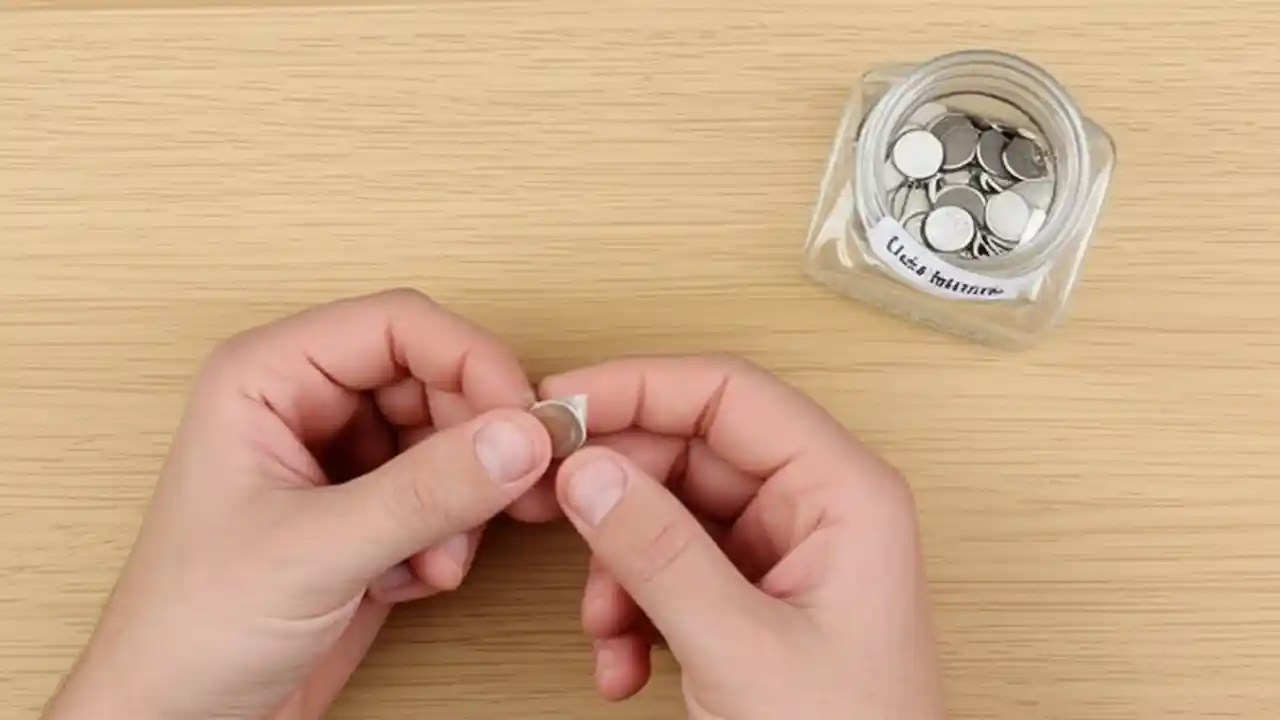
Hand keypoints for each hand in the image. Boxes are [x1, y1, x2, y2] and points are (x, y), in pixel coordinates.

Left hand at [44, 289, 553, 719]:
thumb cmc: (189, 631)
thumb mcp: (314, 552)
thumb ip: (425, 491)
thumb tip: (520, 437)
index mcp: (268, 378)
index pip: (397, 325)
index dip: (471, 361)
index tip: (522, 419)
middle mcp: (307, 407)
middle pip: (436, 379)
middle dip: (476, 442)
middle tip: (510, 492)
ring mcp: (341, 461)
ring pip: (451, 439)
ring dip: (465, 502)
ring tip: (438, 559)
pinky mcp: (369, 513)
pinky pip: (447, 493)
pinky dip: (451, 538)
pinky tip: (412, 581)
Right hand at [543, 356, 944, 718]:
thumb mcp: (743, 651)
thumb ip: (662, 555)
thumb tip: (588, 471)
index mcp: (843, 492)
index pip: (729, 394)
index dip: (637, 387)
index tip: (558, 409)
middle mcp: (814, 508)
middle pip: (687, 449)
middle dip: (614, 491)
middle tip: (545, 509)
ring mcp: (782, 552)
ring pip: (667, 512)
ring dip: (617, 566)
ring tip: (604, 628)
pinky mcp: (751, 595)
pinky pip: (669, 566)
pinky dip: (631, 608)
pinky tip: (624, 663)